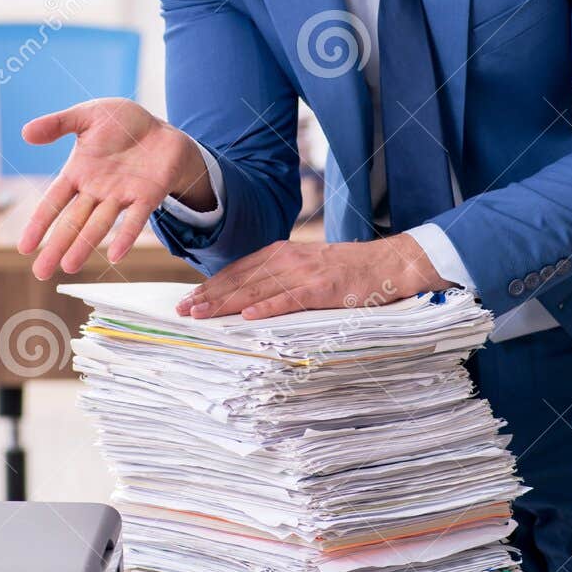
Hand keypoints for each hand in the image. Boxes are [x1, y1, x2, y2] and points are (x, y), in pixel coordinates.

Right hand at [17, 99, 213, 278]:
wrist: (161, 128)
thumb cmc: (122, 123)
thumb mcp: (87, 115)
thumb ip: (58, 124)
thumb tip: (25, 132)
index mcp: (79, 173)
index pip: (53, 202)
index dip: (40, 223)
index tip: (24, 248)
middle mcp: (97, 190)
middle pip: (73, 222)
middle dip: (56, 246)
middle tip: (41, 272)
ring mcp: (121, 195)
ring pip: (99, 225)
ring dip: (84, 245)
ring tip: (69, 267)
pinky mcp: (147, 196)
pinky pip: (134, 219)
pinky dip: (125, 236)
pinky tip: (115, 255)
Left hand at [176, 234, 450, 319]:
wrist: (388, 263)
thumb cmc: (347, 270)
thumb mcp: (307, 266)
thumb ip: (279, 276)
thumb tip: (249, 296)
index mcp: (281, 252)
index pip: (237, 270)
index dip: (211, 286)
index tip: (189, 300)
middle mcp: (288, 259)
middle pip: (240, 280)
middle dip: (209, 296)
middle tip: (183, 312)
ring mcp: (305, 273)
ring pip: (257, 290)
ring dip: (227, 303)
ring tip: (202, 315)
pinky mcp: (323, 289)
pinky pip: (290, 299)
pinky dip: (268, 308)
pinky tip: (248, 318)